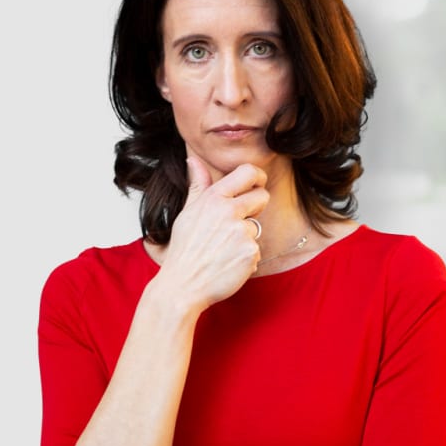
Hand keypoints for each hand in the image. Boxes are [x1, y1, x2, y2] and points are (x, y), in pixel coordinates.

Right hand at [156, 155, 268, 310]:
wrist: (183, 286)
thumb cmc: (184, 250)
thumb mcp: (188, 213)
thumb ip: (198, 185)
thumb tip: (193, 160)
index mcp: (213, 198)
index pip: (248, 172)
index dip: (257, 177)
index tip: (256, 184)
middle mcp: (229, 211)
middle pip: (262, 197)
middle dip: (256, 208)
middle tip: (236, 224)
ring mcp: (241, 232)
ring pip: (257, 228)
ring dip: (245, 239)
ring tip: (222, 251)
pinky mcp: (251, 252)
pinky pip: (257, 250)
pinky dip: (246, 258)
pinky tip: (227, 264)